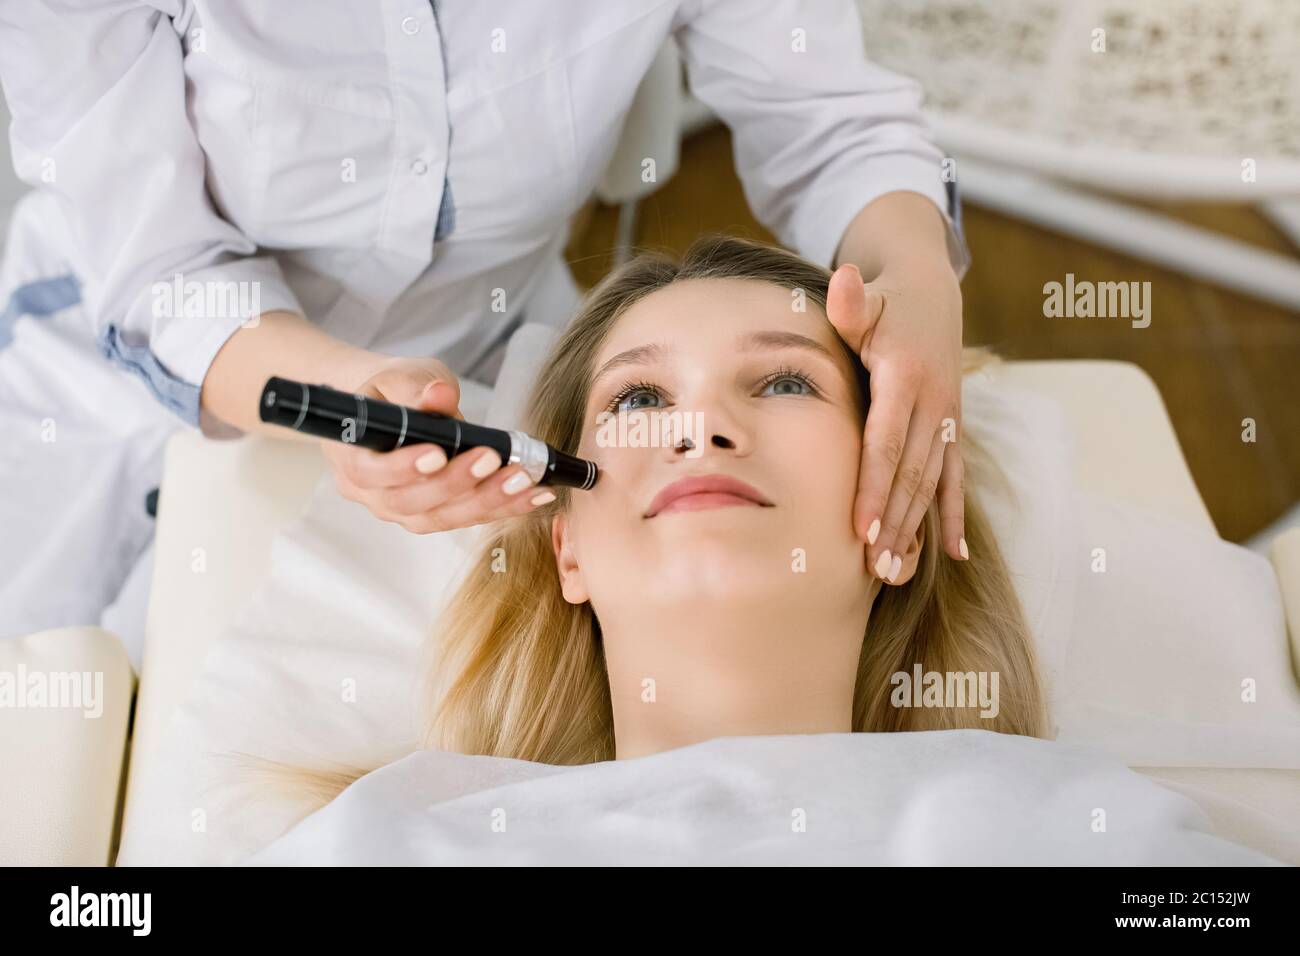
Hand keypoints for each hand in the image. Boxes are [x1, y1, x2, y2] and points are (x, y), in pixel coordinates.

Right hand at [320, 356, 555, 533]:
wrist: (396, 405)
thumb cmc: (393, 389)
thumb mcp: (402, 376)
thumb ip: (418, 387)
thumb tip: (440, 395)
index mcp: (351, 455)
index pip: (370, 471)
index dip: (403, 468)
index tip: (437, 453)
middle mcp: (372, 493)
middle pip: (411, 501)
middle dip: (456, 483)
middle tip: (492, 460)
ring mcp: (402, 510)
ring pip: (442, 517)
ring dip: (487, 501)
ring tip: (524, 482)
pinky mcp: (434, 515)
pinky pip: (467, 517)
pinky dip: (503, 507)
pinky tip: (534, 495)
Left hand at [825, 261, 967, 579]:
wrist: (931, 291)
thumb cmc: (884, 300)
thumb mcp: (866, 295)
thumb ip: (851, 300)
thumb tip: (841, 284)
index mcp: (907, 376)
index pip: (887, 442)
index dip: (874, 486)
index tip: (860, 528)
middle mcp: (934, 403)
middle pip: (910, 473)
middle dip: (893, 523)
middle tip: (873, 568)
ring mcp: (947, 419)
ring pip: (931, 483)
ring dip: (914, 529)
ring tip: (893, 572)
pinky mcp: (951, 429)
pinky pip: (954, 478)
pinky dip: (951, 515)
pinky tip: (954, 555)